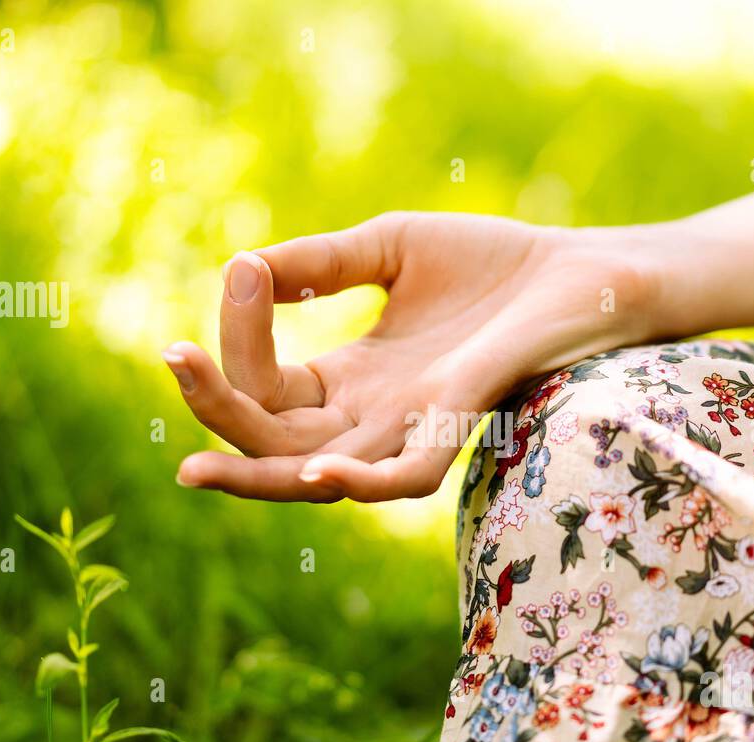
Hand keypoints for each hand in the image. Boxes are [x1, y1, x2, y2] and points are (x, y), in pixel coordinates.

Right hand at [163, 212, 659, 502]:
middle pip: (274, 445)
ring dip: (257, 472)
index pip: (267, 386)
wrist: (581, 270)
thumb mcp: (388, 248)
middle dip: (216, 417)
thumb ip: (319, 264)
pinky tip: (319, 467)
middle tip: (172, 360)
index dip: (239, 340)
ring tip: (198, 464)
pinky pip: (408, 476)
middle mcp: (375, 417)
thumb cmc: (492, 264)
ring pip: (318, 477)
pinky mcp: (463, 421)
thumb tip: (243, 267)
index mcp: (353, 380)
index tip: (240, 270)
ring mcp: (416, 427)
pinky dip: (362, 480)